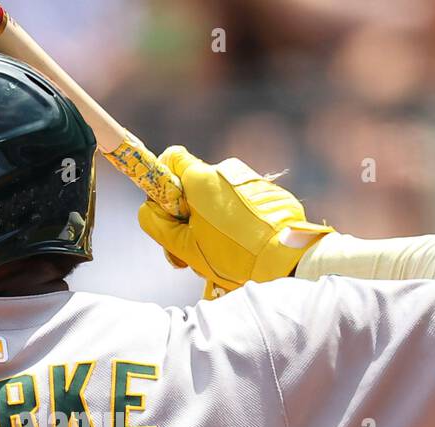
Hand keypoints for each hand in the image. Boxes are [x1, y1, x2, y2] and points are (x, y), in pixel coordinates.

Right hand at [137, 146, 332, 297]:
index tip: (169, 211)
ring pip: (217, 197)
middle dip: (187, 214)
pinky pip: (241, 203)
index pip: (171, 158)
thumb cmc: (232, 255)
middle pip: (193, 185)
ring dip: (211, 221)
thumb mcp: (184, 246)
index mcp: (201, 179)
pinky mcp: (269, 193)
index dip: (163, 184)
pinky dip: (235, 221)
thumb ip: (157, 224)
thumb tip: (149, 209)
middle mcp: (226, 171)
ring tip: (220, 253)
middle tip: (191, 246)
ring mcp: (250, 180)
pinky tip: (241, 246)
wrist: (285, 260)